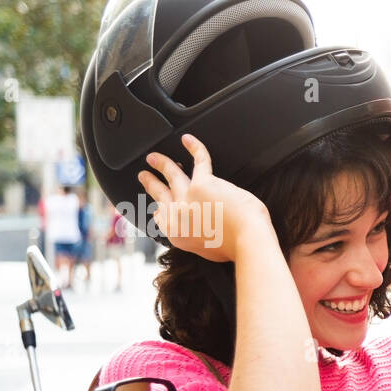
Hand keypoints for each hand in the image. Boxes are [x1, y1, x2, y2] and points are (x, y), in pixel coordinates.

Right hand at [137, 134, 271, 262]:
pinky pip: (198, 160)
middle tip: (144, 175)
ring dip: (162, 163)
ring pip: (171, 174)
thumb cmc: (236, 248)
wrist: (246, 242)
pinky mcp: (204, 184)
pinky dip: (194, 147)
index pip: (161, 217)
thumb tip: (206, 230)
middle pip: (160, 194)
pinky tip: (188, 140)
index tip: (156, 204)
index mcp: (178, 234)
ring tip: (154, 157)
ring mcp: (187, 198)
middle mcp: (178, 215)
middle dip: (150, 183)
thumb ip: (201, 239)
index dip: (158, 208)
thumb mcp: (210, 251)